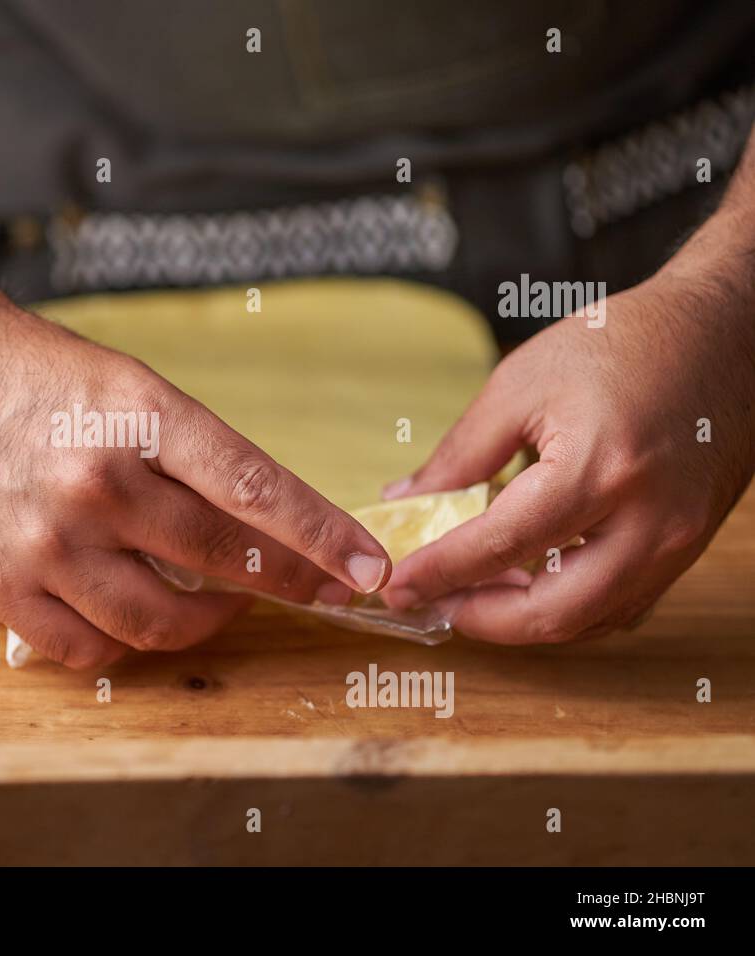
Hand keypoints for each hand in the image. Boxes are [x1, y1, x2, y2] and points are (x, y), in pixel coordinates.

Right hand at [0, 308, 390, 667]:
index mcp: (137, 415)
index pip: (253, 487)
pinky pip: (90, 648)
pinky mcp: (1, 585)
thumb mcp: (128, 384)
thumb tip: (268, 527)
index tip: (367, 569)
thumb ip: (192, 454)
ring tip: (219, 601)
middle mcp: (94, 482)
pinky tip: (140, 615)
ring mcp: (45, 541)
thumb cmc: (38, 378)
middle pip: (219, 559)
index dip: (320, 537)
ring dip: (208, 620)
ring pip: (160, 620)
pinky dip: (128, 642)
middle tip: (318, 589)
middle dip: (287, 582)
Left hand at [381, 272, 754, 642]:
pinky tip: (527, 582)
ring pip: (590, 619)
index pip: (500, 546)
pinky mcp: (686, 547)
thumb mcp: (521, 385)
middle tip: (435, 602)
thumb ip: (460, 454)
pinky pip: (621, 604)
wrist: (722, 334)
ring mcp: (675, 542)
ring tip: (473, 593)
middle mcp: (647, 520)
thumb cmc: (622, 344)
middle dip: (483, 619)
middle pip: (553, 612)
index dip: (440, 574)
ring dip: (525, 619)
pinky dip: (568, 606)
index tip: (399, 587)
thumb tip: (407, 501)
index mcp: (597, 470)